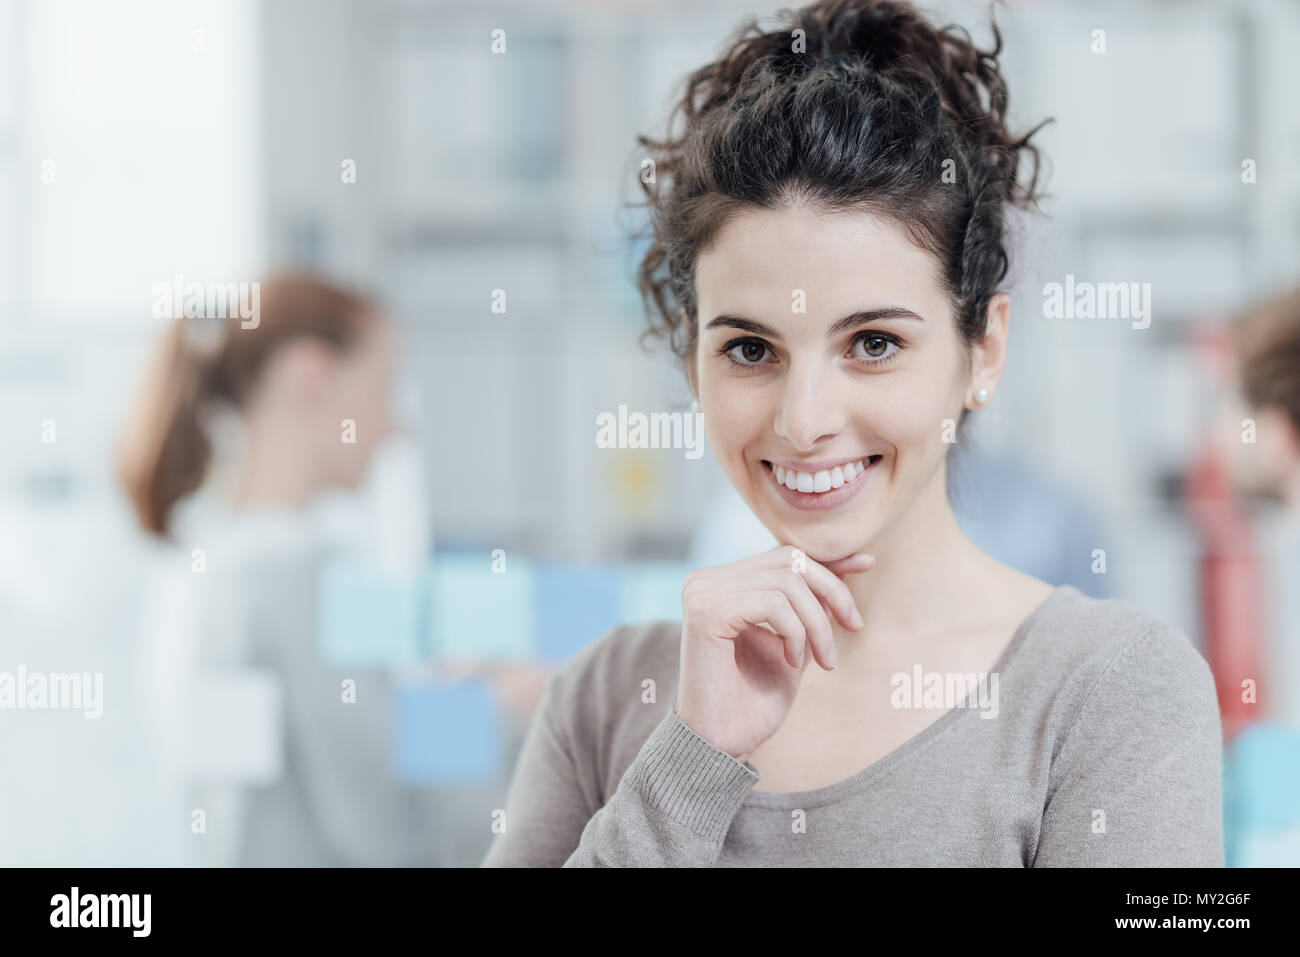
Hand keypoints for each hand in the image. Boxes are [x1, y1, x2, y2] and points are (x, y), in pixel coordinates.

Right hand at [674, 545, 873, 762]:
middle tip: (854, 628)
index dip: (829, 561)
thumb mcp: (797, 642)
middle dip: (831, 592)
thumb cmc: (754, 703)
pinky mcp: (705, 611)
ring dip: (817, 624)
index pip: (783, 557)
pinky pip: (772, 604)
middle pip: (788, 560)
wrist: (721, 745)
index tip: (868, 564)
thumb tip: (855, 561)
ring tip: (821, 660)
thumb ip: (814, 604)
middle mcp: (705, 581)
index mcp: (721, 584)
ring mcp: (702, 593)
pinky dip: (795, 633)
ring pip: (786, 582)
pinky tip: (792, 662)